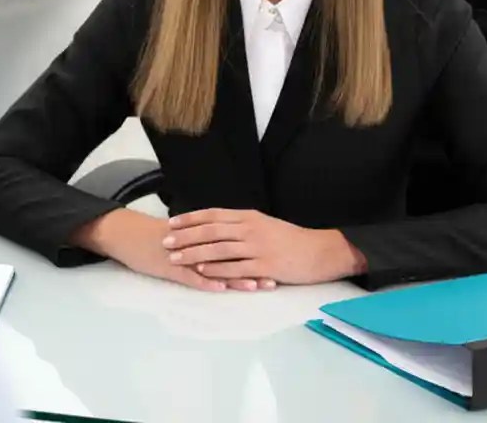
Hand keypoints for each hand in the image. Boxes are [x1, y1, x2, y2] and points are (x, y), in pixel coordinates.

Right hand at [72, 209, 275, 292]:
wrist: (127, 234)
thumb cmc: (156, 238)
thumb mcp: (185, 236)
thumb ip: (206, 241)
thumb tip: (228, 246)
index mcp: (202, 233)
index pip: (235, 242)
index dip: (256, 252)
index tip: (277, 260)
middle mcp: (196, 242)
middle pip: (231, 254)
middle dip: (254, 266)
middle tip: (276, 276)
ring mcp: (184, 255)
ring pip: (215, 266)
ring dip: (237, 276)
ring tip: (257, 285)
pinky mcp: (169, 266)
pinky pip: (191, 275)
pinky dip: (207, 281)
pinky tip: (222, 287)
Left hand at [163, 209, 366, 284]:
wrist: (321, 252)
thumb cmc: (292, 240)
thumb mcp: (266, 224)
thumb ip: (243, 224)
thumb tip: (218, 225)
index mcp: (250, 217)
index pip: (214, 214)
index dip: (191, 218)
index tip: (172, 222)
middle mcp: (251, 229)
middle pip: (211, 230)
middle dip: (186, 236)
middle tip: (166, 240)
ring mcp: (258, 248)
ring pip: (219, 249)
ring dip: (195, 254)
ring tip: (176, 258)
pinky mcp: (266, 267)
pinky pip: (236, 268)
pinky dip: (217, 270)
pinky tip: (202, 272)